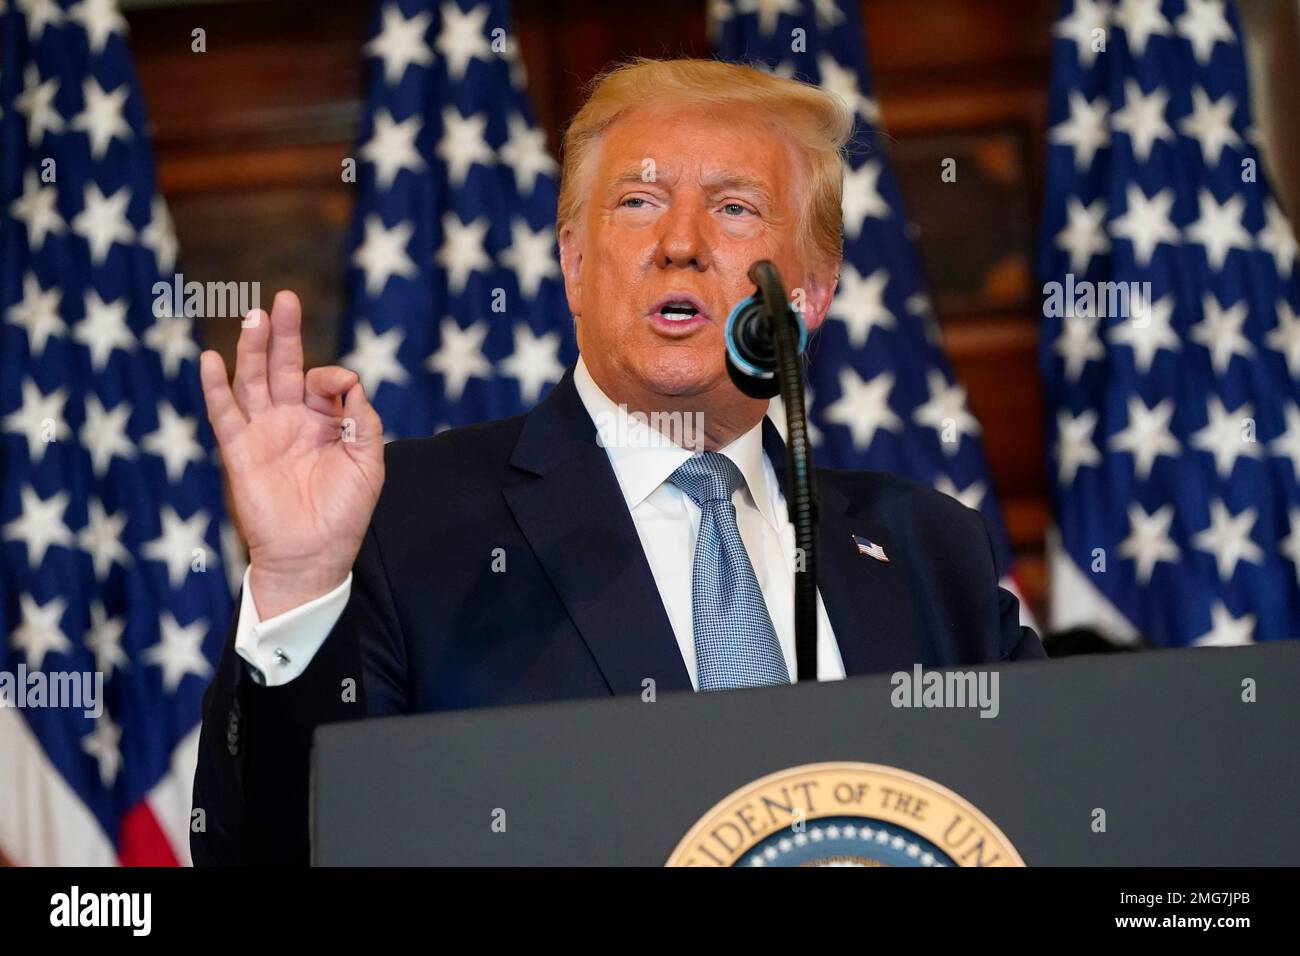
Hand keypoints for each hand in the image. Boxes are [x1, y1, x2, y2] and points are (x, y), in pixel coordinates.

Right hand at [199, 291, 384, 619]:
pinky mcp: (240, 451)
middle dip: (284, 334)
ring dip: (252, 349)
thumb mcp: (369, 461)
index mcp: (324, 421)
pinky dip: (216, 387)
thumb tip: (348, 378)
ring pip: (253, 381)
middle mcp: (291, 420)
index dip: (333, 377)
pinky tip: (212, 360)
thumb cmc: (344, 512)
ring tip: (255, 317)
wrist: (314, 554)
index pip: (324, 381)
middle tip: (285, 299)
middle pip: (283, 367)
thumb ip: (364, 418)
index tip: (339, 388)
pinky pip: (224, 414)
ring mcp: (263, 433)